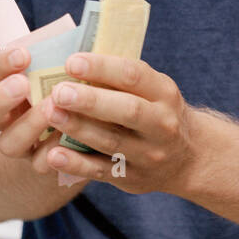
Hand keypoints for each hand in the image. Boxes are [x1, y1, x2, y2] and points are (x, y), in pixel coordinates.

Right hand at [0, 45, 65, 177]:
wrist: (73, 128)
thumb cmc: (69, 80)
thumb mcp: (59, 62)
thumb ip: (59, 50)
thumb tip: (77, 31)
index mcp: (1, 86)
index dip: (0, 64)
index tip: (22, 54)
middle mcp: (2, 118)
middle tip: (22, 84)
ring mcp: (20, 143)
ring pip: (8, 144)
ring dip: (28, 126)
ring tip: (51, 109)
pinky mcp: (42, 164)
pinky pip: (40, 165)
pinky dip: (53, 155)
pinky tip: (68, 140)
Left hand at [39, 53, 198, 194]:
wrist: (187, 158)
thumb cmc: (155, 111)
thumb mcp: (153, 90)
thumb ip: (121, 78)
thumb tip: (73, 61)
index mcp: (164, 93)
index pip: (134, 75)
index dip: (102, 68)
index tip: (71, 62)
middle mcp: (162, 124)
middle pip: (127, 111)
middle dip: (90, 101)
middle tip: (59, 92)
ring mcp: (149, 154)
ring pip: (111, 142)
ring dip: (78, 128)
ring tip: (51, 114)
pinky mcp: (133, 178)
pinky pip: (102, 171)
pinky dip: (77, 164)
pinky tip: (54, 155)